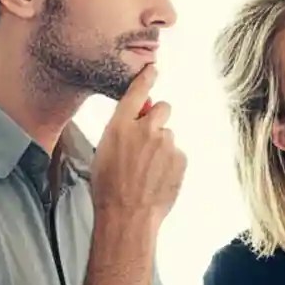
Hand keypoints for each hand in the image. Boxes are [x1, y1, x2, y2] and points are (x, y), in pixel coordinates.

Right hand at [91, 65, 187, 226]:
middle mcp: (145, 129)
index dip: (146, 78)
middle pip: (163, 108)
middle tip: (150, 139)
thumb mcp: (104, 152)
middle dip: (159, 119)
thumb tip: (137, 120)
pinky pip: (177, 154)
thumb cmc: (108, 188)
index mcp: (120, 126)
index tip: (154, 69)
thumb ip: (122, 131)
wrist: (127, 215)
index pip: (136, 92)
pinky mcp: (180, 158)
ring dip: (162, 147)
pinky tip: (158, 178)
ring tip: (149, 170)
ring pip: (169, 135)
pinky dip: (170, 163)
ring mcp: (165, 143)